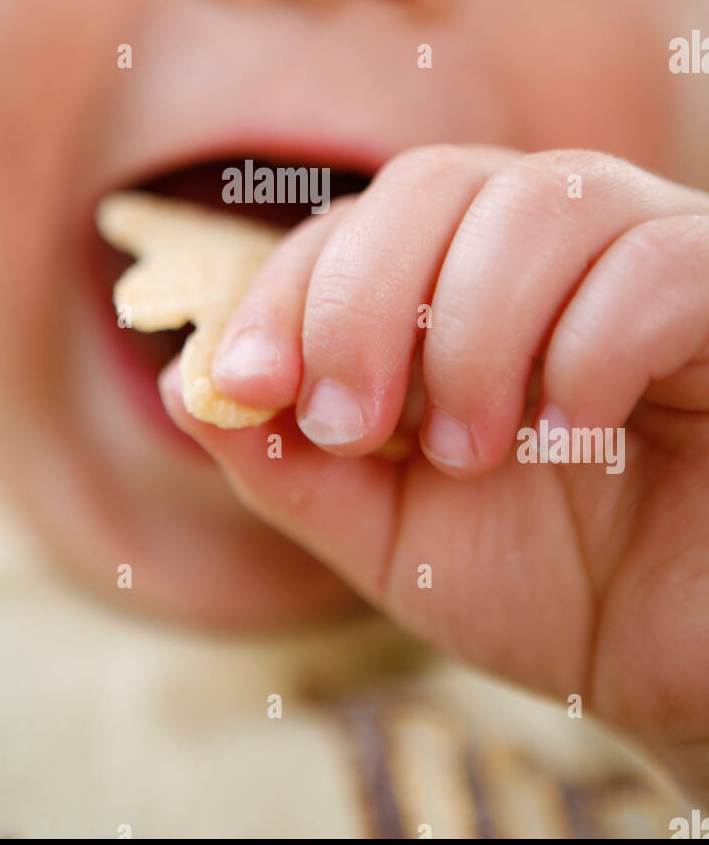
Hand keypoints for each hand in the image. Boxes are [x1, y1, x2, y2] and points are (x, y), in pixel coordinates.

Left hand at [159, 146, 708, 794]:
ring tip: (472, 453)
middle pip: (435, 181)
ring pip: (540, 202)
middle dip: (362, 300)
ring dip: (473, 333)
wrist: (686, 662)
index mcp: (465, 284)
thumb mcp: (394, 540)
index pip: (357, 226)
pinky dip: (589, 350)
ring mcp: (649, 252)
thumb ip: (294, 466)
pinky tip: (571, 442)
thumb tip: (185, 383)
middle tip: (351, 422)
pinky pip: (656, 263)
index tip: (244, 383)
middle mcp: (556, 242)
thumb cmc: (555, 588)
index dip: (286, 289)